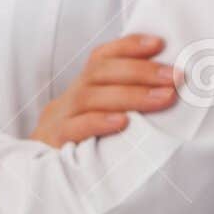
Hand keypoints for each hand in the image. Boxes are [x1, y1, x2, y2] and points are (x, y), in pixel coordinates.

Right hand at [30, 34, 180, 145]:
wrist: (38, 170)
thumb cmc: (85, 140)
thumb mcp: (101, 114)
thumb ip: (126, 99)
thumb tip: (170, 87)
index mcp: (83, 87)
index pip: (102, 56)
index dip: (128, 46)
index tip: (159, 43)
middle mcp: (71, 97)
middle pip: (100, 72)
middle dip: (142, 71)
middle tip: (175, 77)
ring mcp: (59, 118)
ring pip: (90, 97)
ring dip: (131, 95)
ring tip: (163, 98)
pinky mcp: (54, 142)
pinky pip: (73, 128)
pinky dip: (98, 122)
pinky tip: (123, 122)